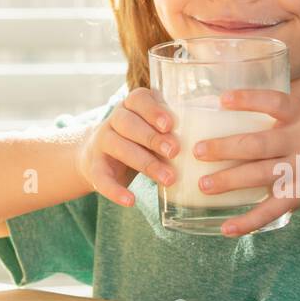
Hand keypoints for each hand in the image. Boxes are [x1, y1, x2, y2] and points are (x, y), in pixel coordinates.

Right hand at [74, 88, 178, 206]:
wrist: (99, 157)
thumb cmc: (140, 141)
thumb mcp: (153, 130)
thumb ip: (171, 130)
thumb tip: (205, 137)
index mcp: (130, 106)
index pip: (138, 99)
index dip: (153, 110)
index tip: (170, 124)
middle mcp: (113, 120)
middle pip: (128, 123)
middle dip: (152, 137)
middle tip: (175, 151)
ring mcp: (101, 142)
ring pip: (118, 147)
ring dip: (145, 163)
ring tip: (169, 179)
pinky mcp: (94, 167)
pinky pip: (102, 178)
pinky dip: (115, 191)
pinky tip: (131, 201)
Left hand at [196, 88, 299, 235]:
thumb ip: (280, 111)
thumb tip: (232, 102)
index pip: (274, 102)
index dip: (249, 100)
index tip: (222, 99)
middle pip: (257, 145)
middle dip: (224, 148)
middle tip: (197, 151)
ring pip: (259, 176)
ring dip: (228, 181)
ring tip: (203, 185)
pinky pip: (271, 210)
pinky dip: (248, 221)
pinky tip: (226, 228)